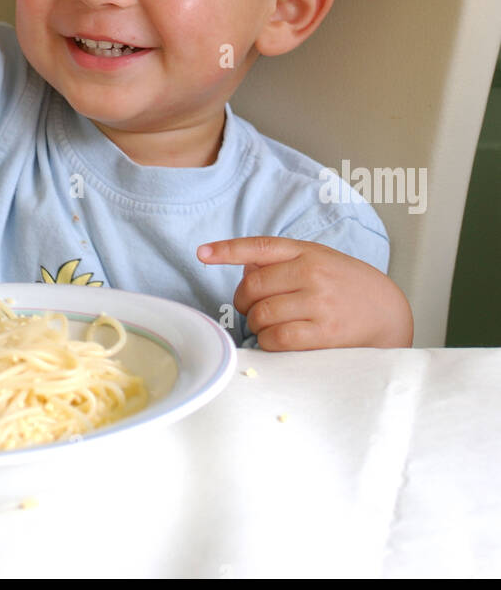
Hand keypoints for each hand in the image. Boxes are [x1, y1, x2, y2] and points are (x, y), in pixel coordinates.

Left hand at [197, 236, 413, 349]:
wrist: (388, 312)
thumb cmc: (346, 286)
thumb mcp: (318, 260)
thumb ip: (282, 262)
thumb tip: (245, 270)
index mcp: (307, 251)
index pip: (260, 247)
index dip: (227, 250)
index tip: (202, 254)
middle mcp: (312, 273)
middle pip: (252, 288)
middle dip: (244, 302)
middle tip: (252, 308)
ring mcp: (318, 304)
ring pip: (262, 315)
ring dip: (256, 325)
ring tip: (267, 325)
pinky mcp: (324, 334)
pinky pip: (277, 339)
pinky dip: (268, 342)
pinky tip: (276, 339)